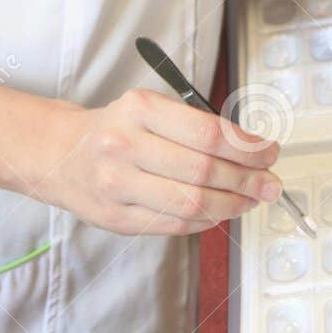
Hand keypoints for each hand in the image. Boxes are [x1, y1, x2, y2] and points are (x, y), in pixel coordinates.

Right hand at [48, 90, 282, 235]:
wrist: (61, 155)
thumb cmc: (117, 128)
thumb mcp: (149, 109)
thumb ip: (194, 126)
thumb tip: (251, 150)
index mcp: (137, 108)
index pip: (206, 131)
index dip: (246, 147)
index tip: (269, 151)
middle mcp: (124, 145)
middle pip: (202, 170)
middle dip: (247, 179)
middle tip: (270, 182)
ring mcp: (117, 185)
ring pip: (191, 203)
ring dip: (232, 205)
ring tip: (251, 199)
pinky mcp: (117, 218)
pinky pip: (174, 224)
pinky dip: (206, 220)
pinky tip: (221, 212)